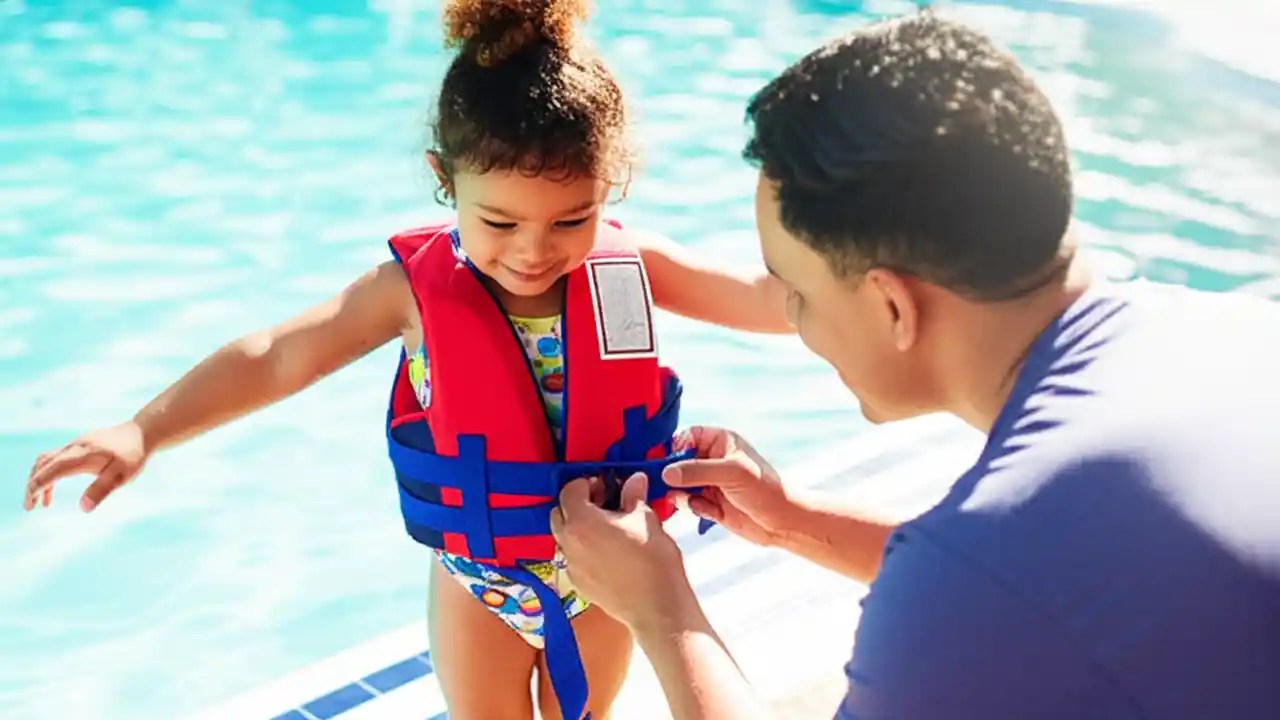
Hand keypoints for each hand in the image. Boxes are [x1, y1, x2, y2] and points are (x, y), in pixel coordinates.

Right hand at [23, 421, 149, 511]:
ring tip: (44, 503)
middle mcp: (74, 447)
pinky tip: (54, 488)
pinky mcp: (79, 446)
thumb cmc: (133, 455)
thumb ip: (102, 489)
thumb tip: (83, 508)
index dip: (38, 487)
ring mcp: (75, 445)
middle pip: (43, 465)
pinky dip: (49, 473)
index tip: (30, 504)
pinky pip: (55, 458)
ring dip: (40, 480)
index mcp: (82, 455)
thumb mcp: (122, 475)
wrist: (142, 433)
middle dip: (33, 486)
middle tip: (30, 507)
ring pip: (47, 461)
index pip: (52, 470)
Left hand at [551, 473, 695, 628]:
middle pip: (560, 514)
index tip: (603, 485)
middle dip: (577, 504)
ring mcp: (572, 566)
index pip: (570, 491)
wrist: (657, 606)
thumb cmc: (652, 563)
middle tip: (603, 502)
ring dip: (580, 528)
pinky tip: (608, 551)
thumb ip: (634, 496)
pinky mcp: (580, 584)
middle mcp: (570, 544)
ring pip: (565, 538)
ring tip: (607, 527)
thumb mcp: (645, 519)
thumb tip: (634, 482)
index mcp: (581, 523)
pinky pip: (574, 559)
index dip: (586, 484)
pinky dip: (584, 550)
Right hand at [663, 426, 789, 546]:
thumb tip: (666, 473)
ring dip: (680, 493)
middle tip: (664, 485)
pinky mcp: (709, 504)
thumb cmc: (764, 489)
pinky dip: (691, 507)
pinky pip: (688, 502)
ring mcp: (710, 482)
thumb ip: (697, 471)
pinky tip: (707, 511)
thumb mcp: (731, 473)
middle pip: (679, 461)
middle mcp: (713, 460)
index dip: (675, 447)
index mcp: (721, 441)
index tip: (664, 463)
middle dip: (672, 474)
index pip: (688, 436)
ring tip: (688, 500)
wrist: (782, 522)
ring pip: (680, 484)